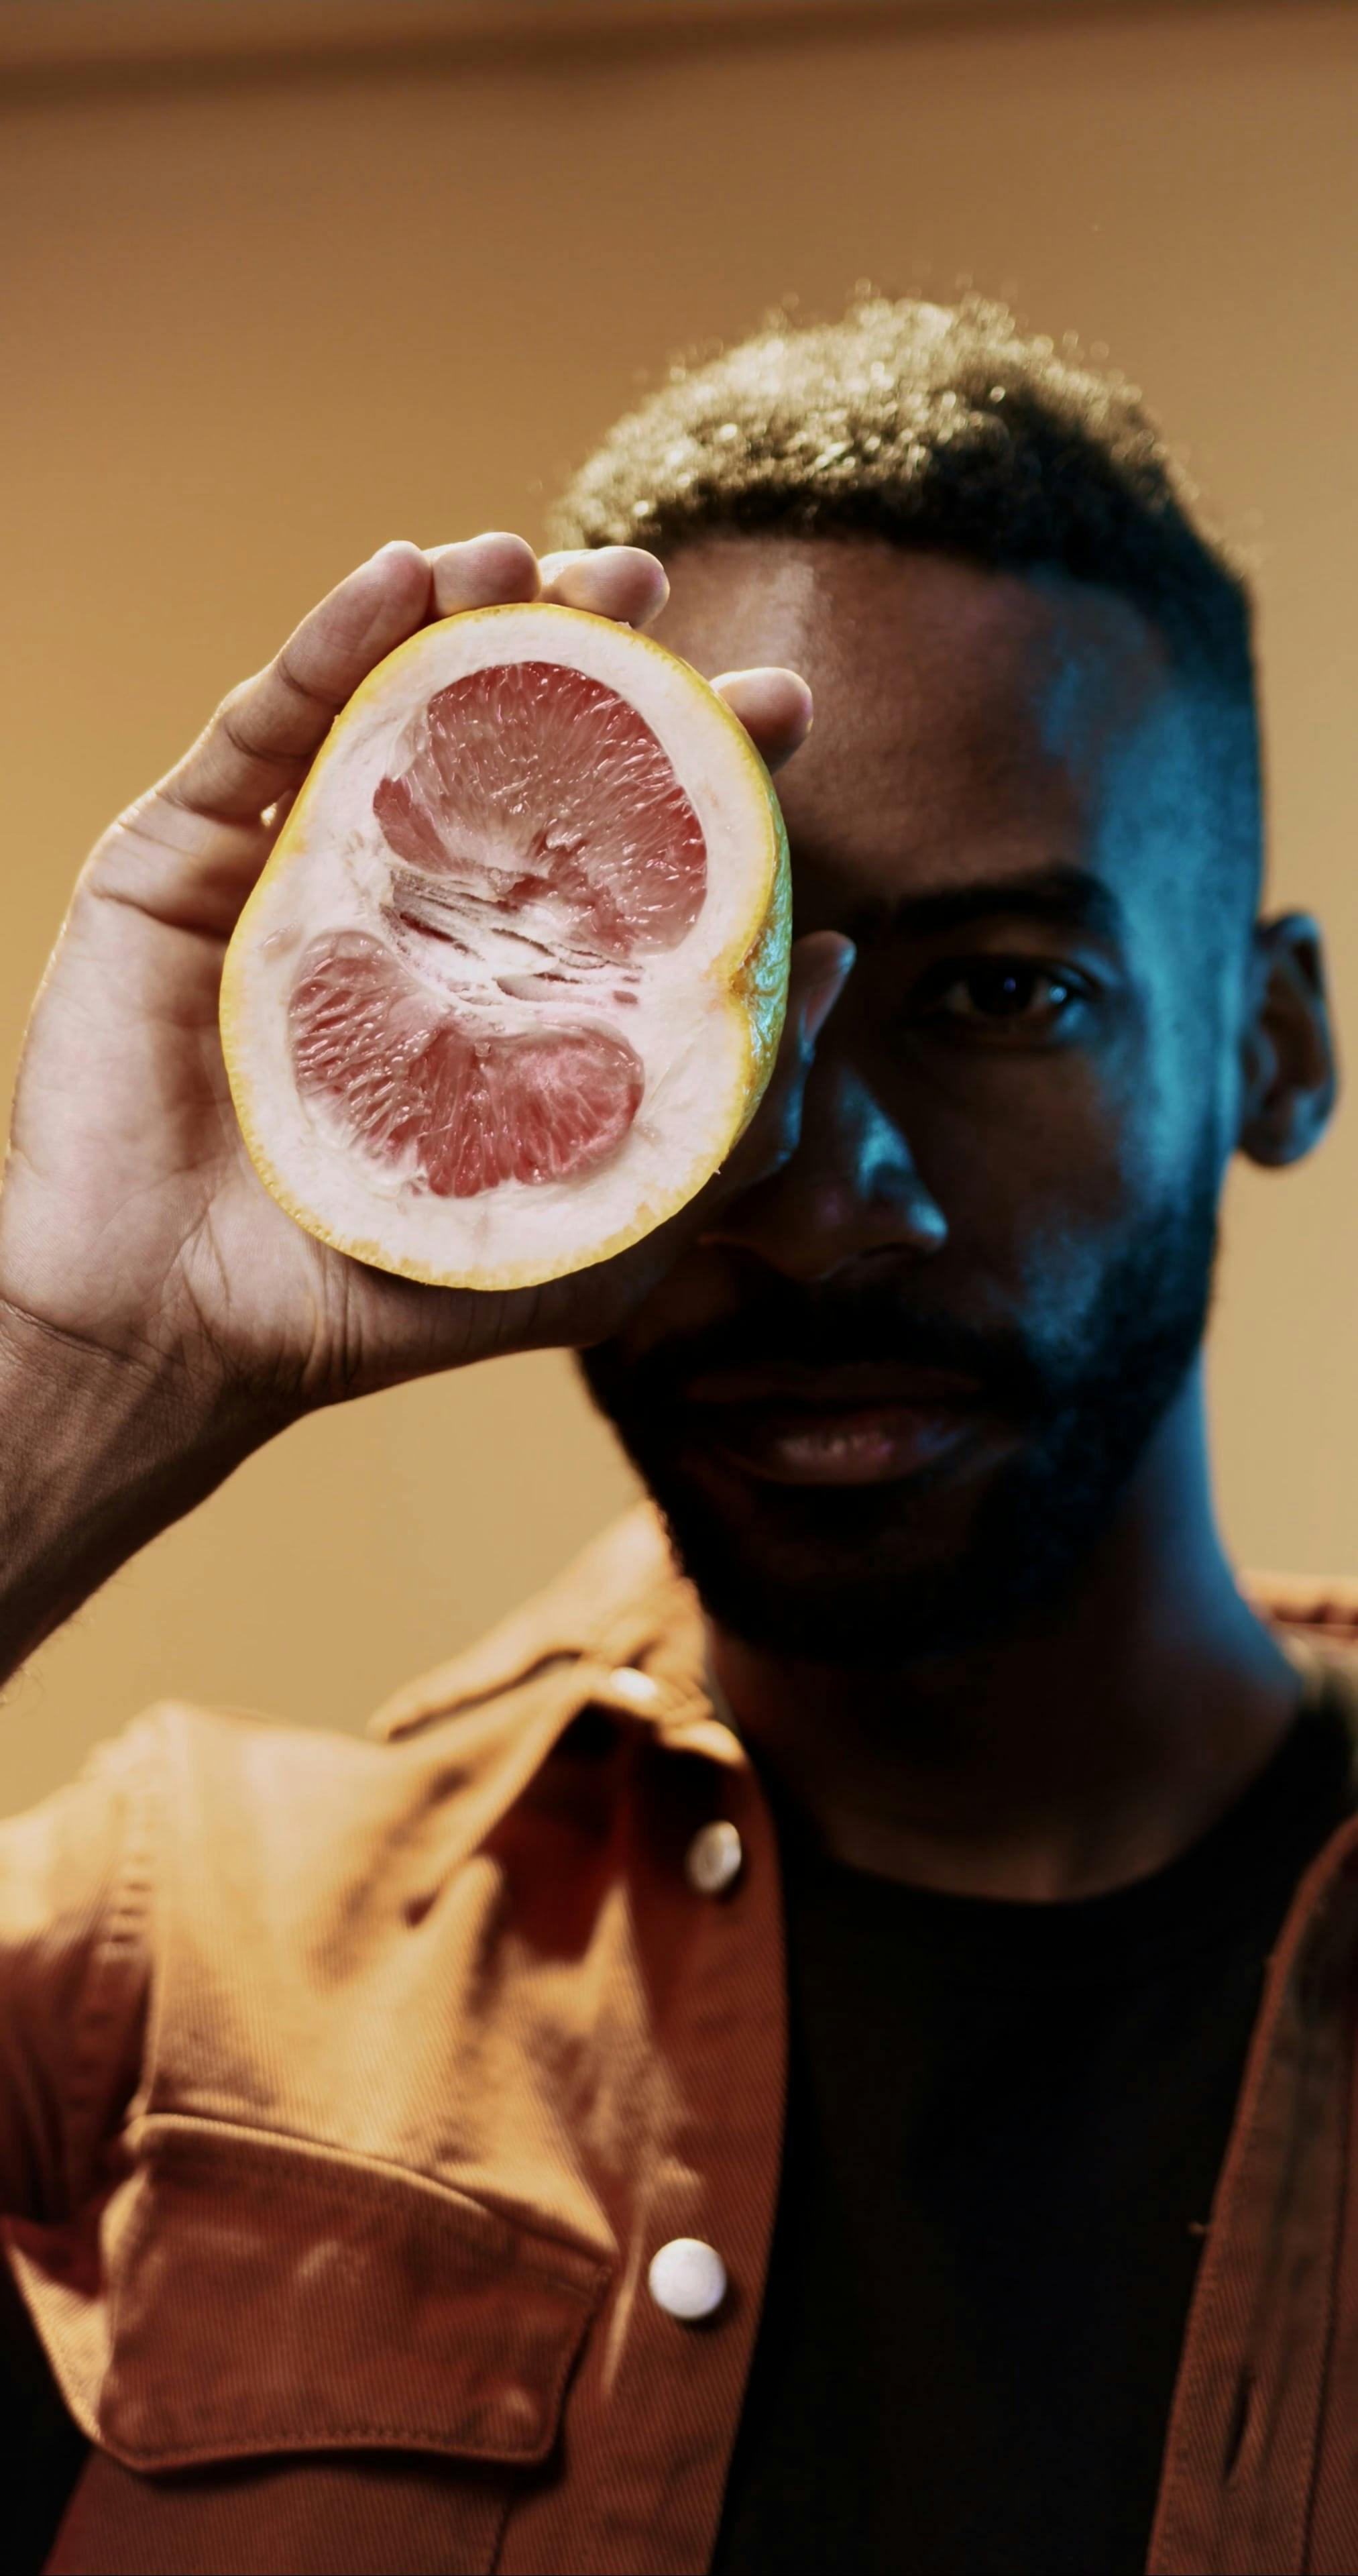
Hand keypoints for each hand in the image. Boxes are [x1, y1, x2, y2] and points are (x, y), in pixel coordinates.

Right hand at [0, 535, 849, 1448]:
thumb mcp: (597, 1233)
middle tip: (657, 588)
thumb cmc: (380, 1298)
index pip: (613, 836)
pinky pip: (262, 726)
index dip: (700, 762)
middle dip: (589, 650)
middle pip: (507, 738)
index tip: (785, 703)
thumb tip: (827, 963)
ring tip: (539, 557)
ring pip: (385, 700)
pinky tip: (405, 579)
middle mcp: (406, 903)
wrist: (173, 1336)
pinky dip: (331, 640)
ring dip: (467, 610)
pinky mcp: (182, 857)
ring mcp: (291, 867)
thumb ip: (720, 1117)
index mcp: (502, 972)